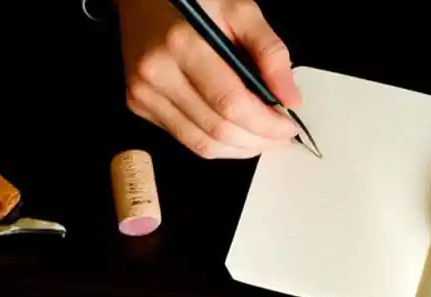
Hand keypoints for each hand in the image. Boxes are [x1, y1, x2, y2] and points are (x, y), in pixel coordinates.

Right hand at [118, 0, 300, 158]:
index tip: (288, 128)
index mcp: (183, 44)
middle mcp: (157, 73)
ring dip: (239, 149)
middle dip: (257, 141)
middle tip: (281, 137)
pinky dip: (217, 143)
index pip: (230, 102)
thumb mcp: (241, 10)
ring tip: (263, 139)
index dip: (265, 124)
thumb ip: (270, 53)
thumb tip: (291, 99)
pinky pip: (186, 139)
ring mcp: (144, 93)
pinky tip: (236, 133)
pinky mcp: (139, 105)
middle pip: (217, 129)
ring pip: (201, 144)